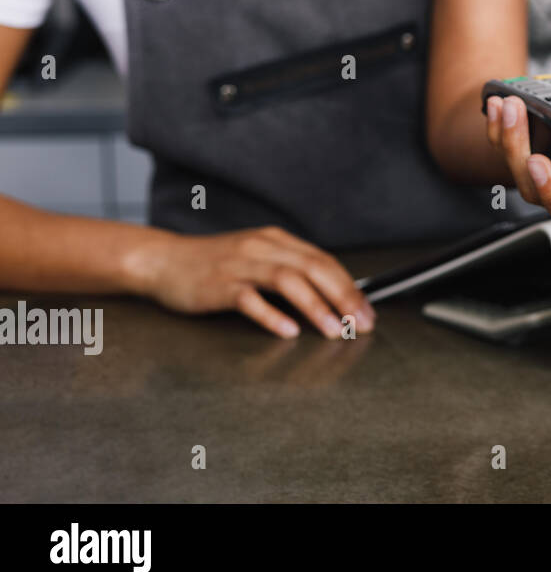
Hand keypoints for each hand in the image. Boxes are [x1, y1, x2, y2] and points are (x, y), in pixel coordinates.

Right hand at [127, 227, 375, 338]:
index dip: (350, 286)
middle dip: (344, 297)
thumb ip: (289, 270)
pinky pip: (249, 299)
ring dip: (316, 307)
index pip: (324, 261)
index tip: (367, 311)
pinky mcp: (218, 286)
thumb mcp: (257, 258)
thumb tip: (330, 294)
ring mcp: (240, 266)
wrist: (162, 261)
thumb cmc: (212, 265)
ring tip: (335, 330)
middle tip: (361, 323)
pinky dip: (272, 315)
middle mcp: (262, 248)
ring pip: (288, 281)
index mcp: (276, 241)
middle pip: (314, 268)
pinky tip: (288, 331)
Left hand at [484, 94, 550, 276]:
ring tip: (512, 108)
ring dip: (511, 136)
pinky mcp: (523, 164)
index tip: (541, 165)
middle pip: (533, 190)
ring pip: (516, 168)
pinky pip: (502, 149)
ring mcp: (540, 185)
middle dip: (525, 158)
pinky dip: (497, 127)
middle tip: (529, 143)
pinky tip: (495, 104)